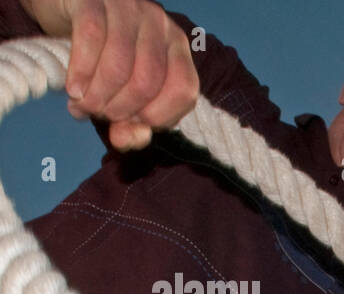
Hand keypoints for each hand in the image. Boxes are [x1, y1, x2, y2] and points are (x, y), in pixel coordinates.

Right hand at [22, 0, 198, 150]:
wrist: (66, 11)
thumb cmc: (101, 56)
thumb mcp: (123, 90)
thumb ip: (132, 123)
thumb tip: (133, 139)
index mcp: (177, 47)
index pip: (185, 90)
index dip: (160, 117)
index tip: (132, 124)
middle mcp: (159, 25)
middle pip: (148, 82)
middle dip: (119, 110)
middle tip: (97, 114)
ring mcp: (128, 8)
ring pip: (119, 65)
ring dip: (97, 97)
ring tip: (81, 106)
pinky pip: (92, 39)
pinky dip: (81, 72)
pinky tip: (73, 90)